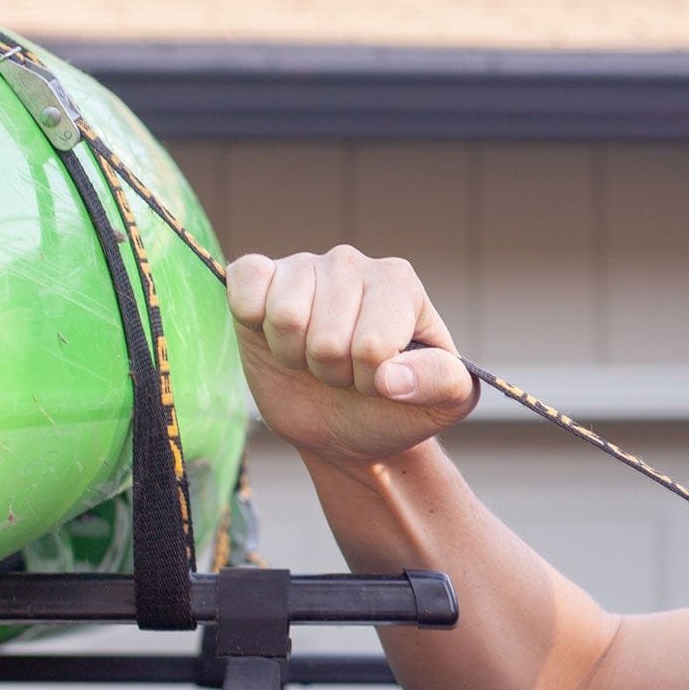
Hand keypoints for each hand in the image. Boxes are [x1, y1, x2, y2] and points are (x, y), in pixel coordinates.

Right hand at [226, 246, 477, 468]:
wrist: (344, 425)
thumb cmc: (396, 407)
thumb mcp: (442, 405)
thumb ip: (439, 384)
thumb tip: (391, 376)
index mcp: (400, 284)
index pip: (372, 345)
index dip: (368, 379)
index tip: (379, 381)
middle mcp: (352, 264)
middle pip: (326, 338)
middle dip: (332, 372)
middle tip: (343, 373)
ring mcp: (304, 265)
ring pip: (285, 317)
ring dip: (295, 356)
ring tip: (314, 358)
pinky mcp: (260, 276)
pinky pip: (246, 283)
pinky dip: (255, 323)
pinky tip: (275, 334)